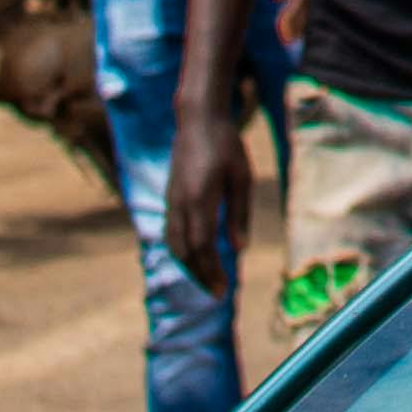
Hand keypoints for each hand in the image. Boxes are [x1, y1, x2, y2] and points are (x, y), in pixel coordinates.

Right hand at [163, 109, 248, 287]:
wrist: (197, 118)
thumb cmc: (226, 145)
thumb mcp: (242, 177)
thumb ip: (239, 214)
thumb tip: (239, 249)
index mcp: (200, 198)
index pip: (202, 246)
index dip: (211, 271)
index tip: (223, 290)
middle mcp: (180, 203)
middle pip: (185, 251)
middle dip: (200, 275)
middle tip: (217, 292)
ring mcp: (171, 200)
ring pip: (174, 244)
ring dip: (189, 266)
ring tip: (207, 279)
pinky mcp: (169, 197)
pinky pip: (171, 232)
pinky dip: (181, 251)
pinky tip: (194, 258)